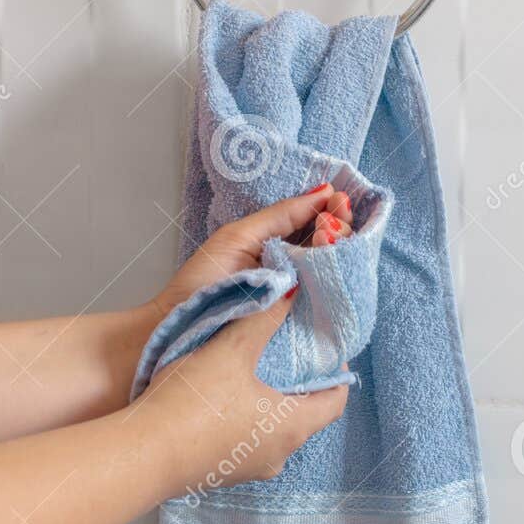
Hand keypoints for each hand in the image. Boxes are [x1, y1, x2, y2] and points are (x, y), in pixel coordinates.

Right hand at [135, 292, 347, 490]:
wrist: (140, 456)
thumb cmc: (192, 404)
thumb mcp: (230, 351)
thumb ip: (263, 318)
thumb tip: (290, 290)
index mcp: (293, 427)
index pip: (335, 401)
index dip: (335, 375)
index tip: (325, 354)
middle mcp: (279, 455)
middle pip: (304, 417)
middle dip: (299, 389)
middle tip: (287, 360)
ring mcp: (248, 471)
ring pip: (271, 434)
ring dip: (267, 408)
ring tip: (252, 376)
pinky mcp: (219, 476)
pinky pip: (241, 447)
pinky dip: (240, 425)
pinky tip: (218, 405)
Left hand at [151, 183, 354, 319]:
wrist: (183, 332)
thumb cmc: (203, 284)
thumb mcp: (240, 237)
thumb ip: (282, 215)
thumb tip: (324, 191)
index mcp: (276, 241)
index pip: (314, 219)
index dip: (330, 207)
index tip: (340, 200)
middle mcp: (293, 265)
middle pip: (330, 240)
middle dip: (339, 225)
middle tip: (332, 225)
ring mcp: (300, 292)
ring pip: (333, 264)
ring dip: (338, 247)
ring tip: (330, 238)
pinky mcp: (303, 318)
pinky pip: (328, 294)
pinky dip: (336, 277)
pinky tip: (338, 262)